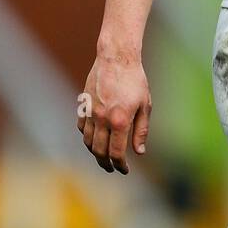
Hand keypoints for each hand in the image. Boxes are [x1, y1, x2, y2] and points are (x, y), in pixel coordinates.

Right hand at [77, 50, 151, 173]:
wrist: (116, 58)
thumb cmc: (135, 80)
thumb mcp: (145, 105)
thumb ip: (141, 130)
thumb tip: (139, 152)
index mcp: (120, 120)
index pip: (116, 153)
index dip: (120, 165)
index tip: (124, 170)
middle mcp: (103, 119)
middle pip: (99, 151)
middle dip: (106, 164)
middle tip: (112, 168)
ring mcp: (90, 113)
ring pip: (88, 141)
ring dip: (95, 153)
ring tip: (103, 157)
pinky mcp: (83, 106)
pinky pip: (82, 128)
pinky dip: (87, 137)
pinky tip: (95, 139)